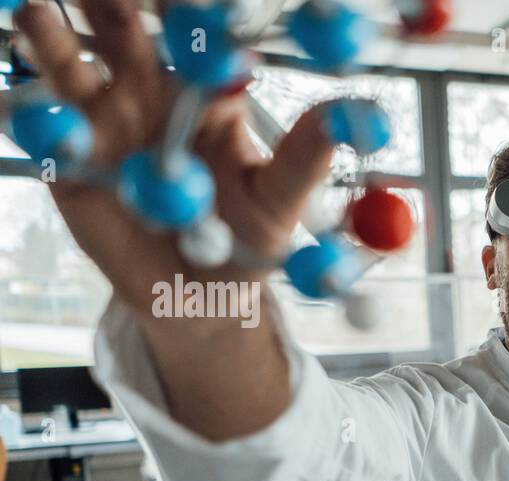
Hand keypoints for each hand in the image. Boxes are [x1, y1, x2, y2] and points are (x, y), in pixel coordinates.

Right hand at [14, 0, 336, 315]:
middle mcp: (148, 90)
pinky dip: (32, 111)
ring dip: (52, 37)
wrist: (200, 299)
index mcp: (207, 89)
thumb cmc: (248, 242)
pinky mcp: (67, 158)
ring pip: (70, 64)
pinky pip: (41, 126)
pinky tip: (28, 101)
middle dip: (111, 0)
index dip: (185, 4)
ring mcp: (102, 119)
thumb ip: (306, 158)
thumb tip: (351, 116)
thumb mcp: (281, 203)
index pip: (193, 28)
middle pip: (123, 28)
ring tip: (37, 13)